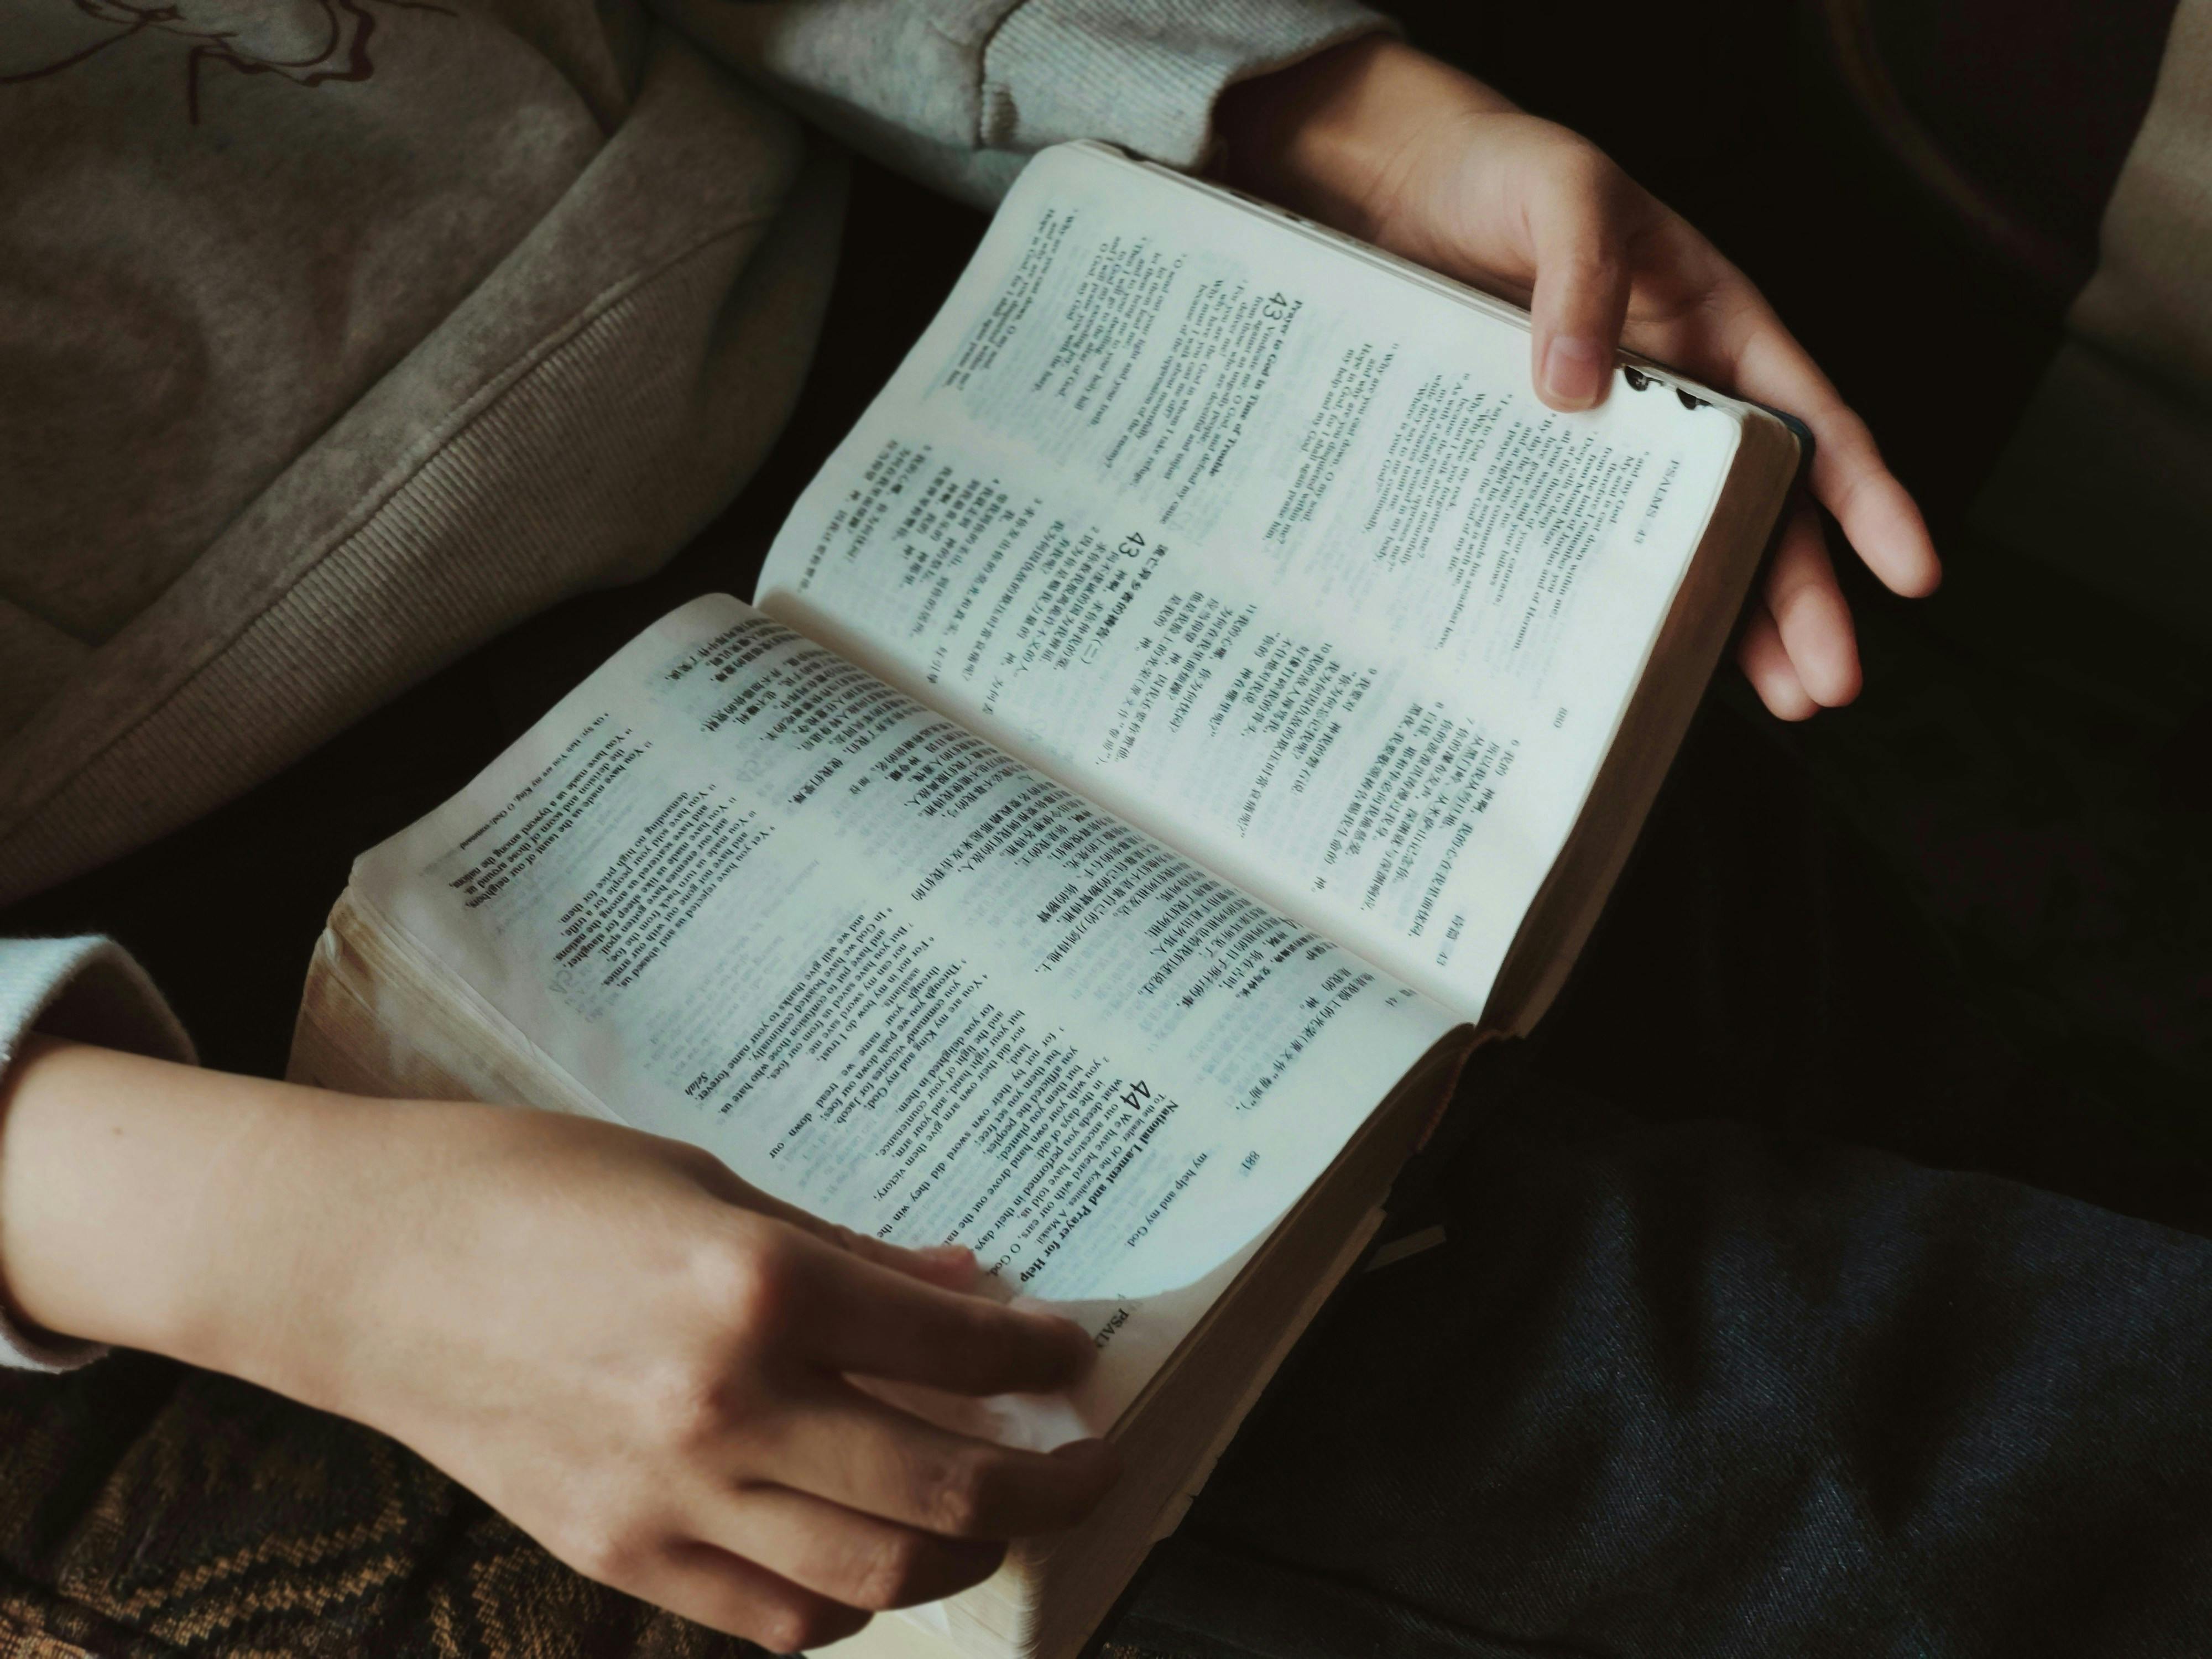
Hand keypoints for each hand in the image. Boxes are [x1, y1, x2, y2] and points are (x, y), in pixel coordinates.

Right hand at [0, 1042, 1114, 1649]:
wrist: (366, 1263)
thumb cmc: (535, 1186)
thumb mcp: (710, 1181)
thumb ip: (848, 1254)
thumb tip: (966, 1290)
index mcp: (758, 1286)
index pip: (960, 1352)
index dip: (1044, 1360)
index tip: (1075, 1356)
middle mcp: (728, 1407)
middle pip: (948, 1493)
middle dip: (1055, 1484)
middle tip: (1093, 1461)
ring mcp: (670, 1500)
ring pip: (878, 1581)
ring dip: (969, 1556)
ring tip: (1002, 1514)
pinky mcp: (618, 1557)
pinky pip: (775, 1619)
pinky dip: (850, 1602)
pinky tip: (873, 1555)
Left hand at [1216, 37, 1941, 718]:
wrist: (1396, 188)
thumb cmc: (1502, 173)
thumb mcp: (1561, 196)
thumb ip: (1580, 281)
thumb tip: (1576, 391)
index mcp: (1719, 325)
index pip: (1814, 420)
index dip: (1867, 497)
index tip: (1910, 569)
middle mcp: (1679, 395)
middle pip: (1764, 509)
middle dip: (1803, 599)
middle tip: (1825, 683)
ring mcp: (1609, 442)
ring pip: (1689, 542)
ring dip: (1730, 623)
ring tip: (1775, 700)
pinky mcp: (1536, 467)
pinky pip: (1588, 543)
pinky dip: (1615, 603)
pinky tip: (1634, 663)